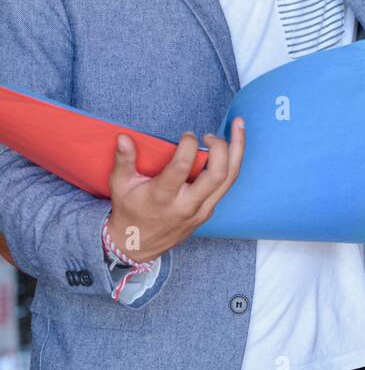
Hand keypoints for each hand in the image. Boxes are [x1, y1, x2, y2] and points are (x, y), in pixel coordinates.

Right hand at [106, 118, 245, 262]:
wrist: (138, 244)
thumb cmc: (129, 211)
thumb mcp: (120, 186)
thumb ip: (124, 161)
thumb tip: (123, 137)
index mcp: (162, 198)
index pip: (182, 169)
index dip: (188, 147)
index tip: (187, 135)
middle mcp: (186, 205)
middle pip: (217, 175)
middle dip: (220, 148)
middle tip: (209, 134)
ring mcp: (201, 211)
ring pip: (229, 179)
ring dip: (237, 150)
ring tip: (238, 125)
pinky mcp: (208, 211)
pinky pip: (226, 186)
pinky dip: (232, 163)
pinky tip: (233, 145)